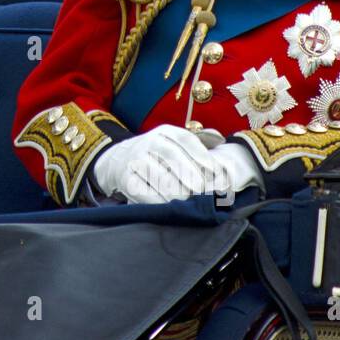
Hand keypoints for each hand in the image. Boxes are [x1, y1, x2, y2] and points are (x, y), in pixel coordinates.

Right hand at [90, 123, 261, 203]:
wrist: (118, 159)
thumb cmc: (156, 154)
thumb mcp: (174, 141)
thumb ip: (200, 140)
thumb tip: (221, 141)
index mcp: (166, 132)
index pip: (187, 140)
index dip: (203, 157)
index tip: (216, 174)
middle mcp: (150, 142)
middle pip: (175, 159)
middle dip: (193, 179)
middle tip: (204, 194)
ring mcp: (136, 160)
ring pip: (161, 177)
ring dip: (179, 193)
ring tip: (190, 203)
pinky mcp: (126, 179)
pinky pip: (144, 192)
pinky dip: (160, 201)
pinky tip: (171, 207)